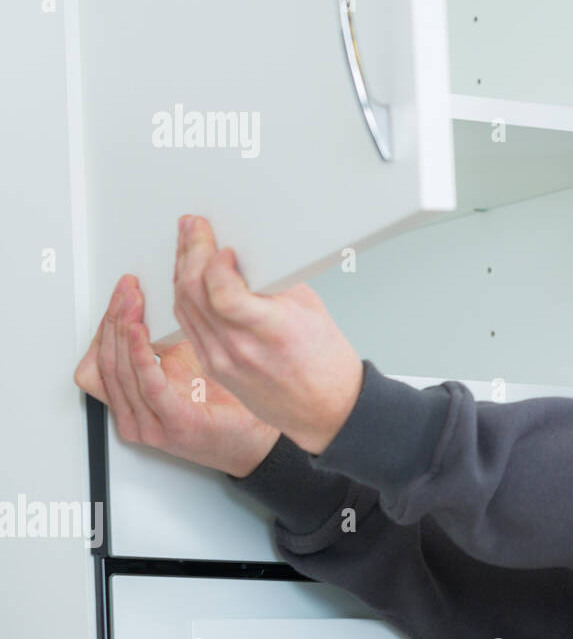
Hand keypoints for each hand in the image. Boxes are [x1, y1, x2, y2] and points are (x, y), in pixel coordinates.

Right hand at [73, 274, 279, 477]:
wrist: (257, 442)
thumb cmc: (226, 408)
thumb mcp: (186, 368)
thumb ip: (164, 347)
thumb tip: (156, 305)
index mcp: (132, 405)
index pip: (99, 362)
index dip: (105, 325)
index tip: (121, 294)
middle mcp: (135, 418)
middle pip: (106, 363)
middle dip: (113, 320)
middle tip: (127, 290)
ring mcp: (152, 426)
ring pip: (120, 371)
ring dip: (123, 330)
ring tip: (133, 302)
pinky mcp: (177, 425)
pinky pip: (149, 386)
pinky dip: (141, 356)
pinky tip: (142, 333)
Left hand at [172, 215, 362, 454]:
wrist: (325, 410)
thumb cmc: (325, 363)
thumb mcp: (310, 309)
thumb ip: (272, 282)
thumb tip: (246, 255)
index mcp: (271, 332)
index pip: (223, 292)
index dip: (216, 263)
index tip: (224, 247)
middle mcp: (239, 349)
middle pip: (195, 294)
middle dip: (190, 253)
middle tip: (192, 228)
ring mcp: (221, 361)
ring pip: (184, 307)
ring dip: (181, 271)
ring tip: (186, 246)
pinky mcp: (213, 367)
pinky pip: (187, 325)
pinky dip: (184, 297)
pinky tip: (187, 280)